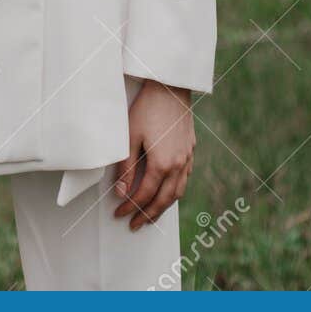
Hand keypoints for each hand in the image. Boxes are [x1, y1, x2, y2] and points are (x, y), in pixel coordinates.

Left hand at [112, 81, 194, 229]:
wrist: (170, 86)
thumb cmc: (146, 108)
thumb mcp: (130, 137)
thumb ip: (126, 167)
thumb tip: (121, 193)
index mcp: (162, 164)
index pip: (144, 195)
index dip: (130, 208)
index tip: (119, 214)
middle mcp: (178, 165)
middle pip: (163, 200)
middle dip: (147, 215)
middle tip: (134, 225)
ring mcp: (187, 158)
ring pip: (177, 192)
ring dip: (163, 207)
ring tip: (150, 215)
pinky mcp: (191, 149)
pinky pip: (184, 179)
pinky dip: (175, 191)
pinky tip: (168, 191)